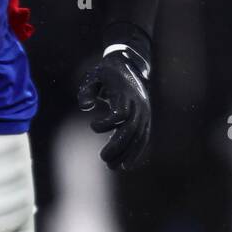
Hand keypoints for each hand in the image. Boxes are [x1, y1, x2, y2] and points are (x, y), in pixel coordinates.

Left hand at [77, 50, 150, 170]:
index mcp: (125, 93)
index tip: (92, 125)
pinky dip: (136, 152)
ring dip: (127, 153)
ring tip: (113, 166)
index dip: (107, 124)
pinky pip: (143, 138)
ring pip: (139, 137)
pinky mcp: (146, 118)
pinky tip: (127, 165)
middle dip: (118, 146)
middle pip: (131, 129)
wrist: (129, 65)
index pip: (120, 113)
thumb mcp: (92, 77)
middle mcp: (138, 104)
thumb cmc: (106, 73)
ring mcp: (144, 112)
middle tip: (103, 158)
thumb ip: (86, 91)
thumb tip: (85, 107)